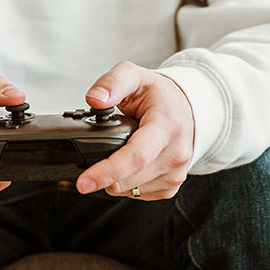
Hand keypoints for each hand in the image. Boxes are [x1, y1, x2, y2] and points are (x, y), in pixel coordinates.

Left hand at [78, 61, 193, 199]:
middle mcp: (177, 152)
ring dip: (114, 179)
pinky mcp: (172, 186)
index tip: (84, 182)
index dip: (107, 172)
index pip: (136, 156)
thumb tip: (95, 99)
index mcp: (167, 125)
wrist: (186, 109)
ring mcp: (176, 172)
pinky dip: (126, 183)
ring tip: (118, 154)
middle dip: (102, 174)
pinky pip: (137, 194)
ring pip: (130, 190)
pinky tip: (129, 165)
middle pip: (129, 178)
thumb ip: (112, 83)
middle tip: (92, 158)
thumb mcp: (134, 75)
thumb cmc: (159, 95)